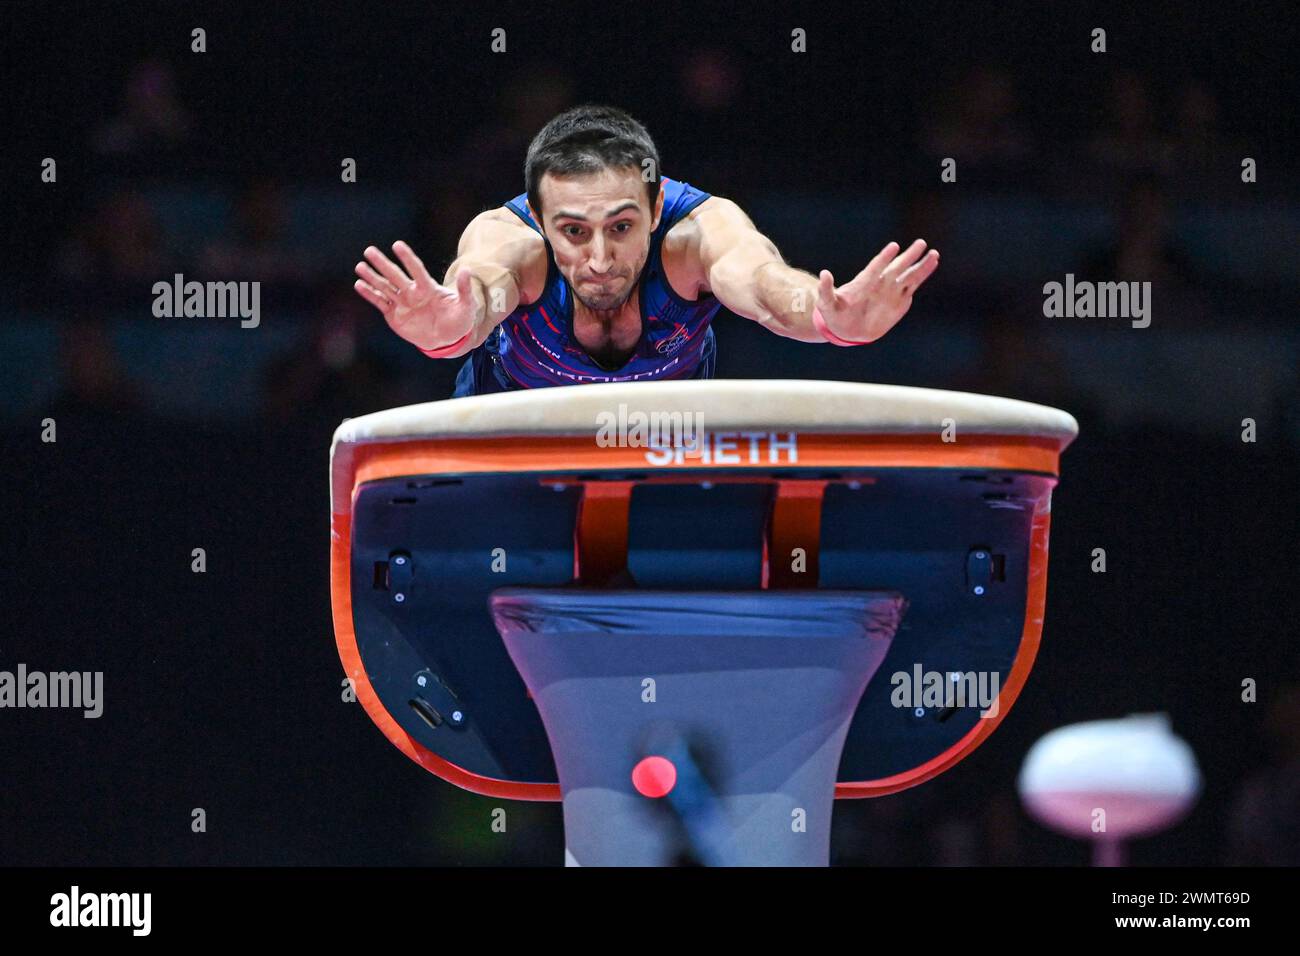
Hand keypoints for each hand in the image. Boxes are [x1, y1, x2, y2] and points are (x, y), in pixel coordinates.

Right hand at [353, 241, 480, 349]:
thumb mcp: (466, 305)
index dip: (407, 258)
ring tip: (360, 266)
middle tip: (369, 250)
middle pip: (395, 275)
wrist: (447, 339)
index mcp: (428, 288)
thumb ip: (464, 289)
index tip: (397, 245)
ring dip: (372, 277)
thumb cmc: (458, 320)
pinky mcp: (394, 315)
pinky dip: (370, 295)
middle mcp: (413, 292)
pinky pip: (380, 303)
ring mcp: (402, 303)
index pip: (416, 270)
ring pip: (385, 287)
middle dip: (382, 264)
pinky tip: (359, 285)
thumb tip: (468, 270)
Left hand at [815, 239, 938, 342]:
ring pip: (909, 275)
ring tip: (934, 254)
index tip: (894, 247)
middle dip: (908, 256)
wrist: (846, 329)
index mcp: (863, 282)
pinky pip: (912, 286)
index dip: (884, 258)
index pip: (876, 268)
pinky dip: (922, 276)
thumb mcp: (826, 304)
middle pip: (896, 267)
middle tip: (921, 243)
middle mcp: (880, 283)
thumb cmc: (834, 314)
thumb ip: (825, 290)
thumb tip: (823, 274)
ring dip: (921, 266)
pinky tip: (932, 264)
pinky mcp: (900, 300)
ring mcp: (891, 291)